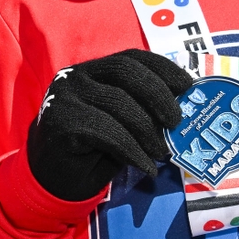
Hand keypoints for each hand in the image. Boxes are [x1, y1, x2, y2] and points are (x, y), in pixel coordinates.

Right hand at [26, 49, 192, 201]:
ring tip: (161, 152)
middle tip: (176, 122)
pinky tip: (145, 166)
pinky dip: (133, 151)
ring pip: (119, 103)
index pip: (131, 58)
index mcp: (93, 70)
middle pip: (126, 72)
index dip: (162, 68)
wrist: (51, 180)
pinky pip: (108, 132)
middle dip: (158, 95)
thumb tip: (183, 110)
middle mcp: (76, 76)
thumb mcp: (120, 124)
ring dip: (148, 130)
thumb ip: (142, 110)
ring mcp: (65, 96)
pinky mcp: (61, 121)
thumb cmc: (91, 150)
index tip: (187, 86)